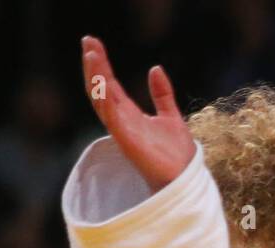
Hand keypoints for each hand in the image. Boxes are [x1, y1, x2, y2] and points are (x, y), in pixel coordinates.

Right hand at [80, 35, 194, 192]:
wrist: (186, 179)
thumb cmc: (177, 154)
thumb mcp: (170, 116)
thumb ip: (162, 94)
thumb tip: (155, 68)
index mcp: (130, 114)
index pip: (109, 85)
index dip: (101, 64)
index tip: (93, 42)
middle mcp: (122, 121)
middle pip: (101, 89)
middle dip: (94, 65)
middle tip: (88, 41)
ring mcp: (123, 131)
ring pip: (102, 100)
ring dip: (96, 77)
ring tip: (91, 54)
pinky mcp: (127, 142)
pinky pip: (112, 118)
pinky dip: (106, 100)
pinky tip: (102, 82)